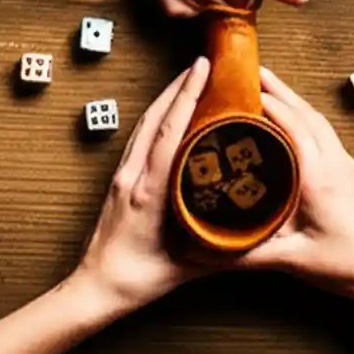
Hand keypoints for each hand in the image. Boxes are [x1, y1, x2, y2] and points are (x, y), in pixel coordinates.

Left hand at [73, 58, 210, 309]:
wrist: (96, 288)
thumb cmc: (138, 279)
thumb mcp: (188, 265)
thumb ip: (221, 246)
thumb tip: (257, 232)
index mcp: (149, 190)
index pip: (170, 130)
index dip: (187, 95)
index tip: (202, 67)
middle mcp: (132, 176)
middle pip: (154, 117)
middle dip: (178, 87)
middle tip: (203, 65)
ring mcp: (122, 177)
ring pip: (144, 126)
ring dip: (166, 100)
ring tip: (190, 83)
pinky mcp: (119, 183)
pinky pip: (139, 141)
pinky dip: (156, 121)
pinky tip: (170, 119)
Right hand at [242, 69, 353, 300]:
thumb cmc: (353, 268)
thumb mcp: (294, 261)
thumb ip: (248, 253)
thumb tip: (205, 249)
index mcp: (320, 178)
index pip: (291, 124)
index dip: (265, 102)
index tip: (239, 86)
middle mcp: (338, 164)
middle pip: (305, 113)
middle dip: (277, 89)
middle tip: (248, 72)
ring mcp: (351, 167)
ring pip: (320, 122)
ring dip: (294, 101)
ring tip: (269, 88)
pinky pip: (329, 136)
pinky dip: (308, 120)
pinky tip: (297, 126)